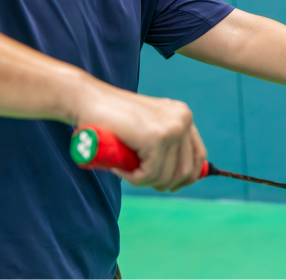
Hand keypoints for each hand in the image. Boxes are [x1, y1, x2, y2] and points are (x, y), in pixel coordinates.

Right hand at [71, 79, 206, 191]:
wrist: (86, 100)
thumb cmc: (111, 118)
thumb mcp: (146, 127)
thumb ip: (165, 142)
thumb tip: (182, 178)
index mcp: (183, 116)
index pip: (199, 155)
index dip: (187, 176)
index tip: (170, 186)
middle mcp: (183, 119)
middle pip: (187, 170)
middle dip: (163, 182)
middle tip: (140, 179)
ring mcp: (173, 128)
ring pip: (167, 176)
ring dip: (144, 181)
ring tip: (125, 169)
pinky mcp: (157, 138)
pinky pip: (150, 175)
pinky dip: (134, 179)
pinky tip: (120, 168)